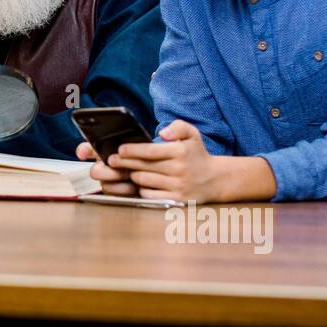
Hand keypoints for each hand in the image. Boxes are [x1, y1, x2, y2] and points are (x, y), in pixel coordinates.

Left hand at [75, 119, 221, 202]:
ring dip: (132, 175)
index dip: (132, 150)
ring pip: (143, 181)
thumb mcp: (192, 134)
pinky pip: (149, 195)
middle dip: (124, 163)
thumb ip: (178, 126)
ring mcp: (177, 187)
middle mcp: (179, 170)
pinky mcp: (175, 200)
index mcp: (180, 152)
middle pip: (143, 166)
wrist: (214, 179)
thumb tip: (162, 133)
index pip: (150, 151)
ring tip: (126, 170)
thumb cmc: (196, 154)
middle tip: (112, 160)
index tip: (119, 149)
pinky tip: (140, 183)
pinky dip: (141, 189)